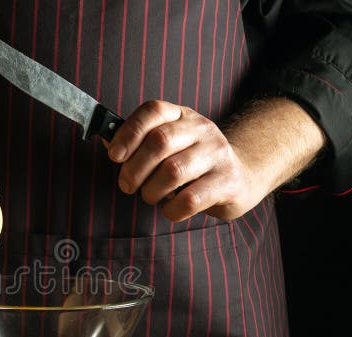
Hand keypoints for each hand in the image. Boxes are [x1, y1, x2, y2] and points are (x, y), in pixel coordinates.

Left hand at [107, 100, 266, 220]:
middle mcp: (201, 130)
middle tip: (127, 185)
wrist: (241, 177)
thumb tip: (109, 146)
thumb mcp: (170, 145)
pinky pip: (191, 199)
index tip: (114, 156)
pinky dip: (171, 209)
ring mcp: (217, 154)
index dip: (129, 132)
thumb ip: (140, 144)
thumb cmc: (193, 164)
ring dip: (151, 191)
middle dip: (134, 169)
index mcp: (182, 116)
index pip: (153, 111)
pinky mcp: (228, 182)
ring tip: (151, 196)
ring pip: (173, 171)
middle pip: (159, 142)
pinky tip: (169, 209)